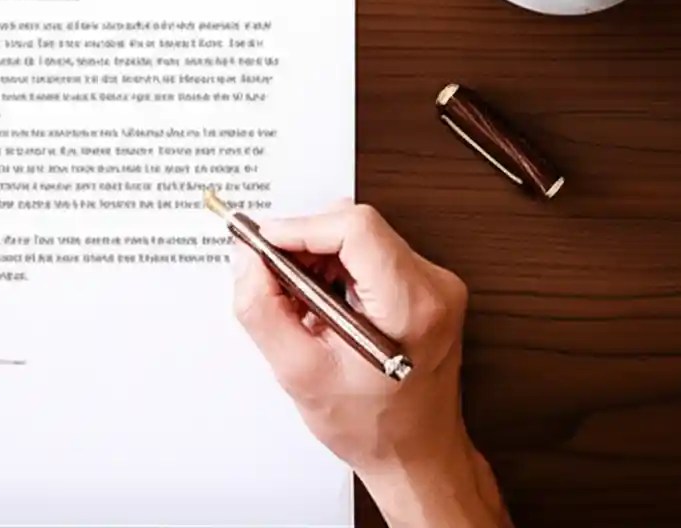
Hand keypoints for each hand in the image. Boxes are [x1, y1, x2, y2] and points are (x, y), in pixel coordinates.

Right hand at [232, 202, 510, 527]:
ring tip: (298, 304)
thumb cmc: (373, 426)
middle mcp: (433, 286)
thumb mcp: (299, 372)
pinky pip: (369, 253)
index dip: (299, 227)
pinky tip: (320, 306)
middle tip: (271, 279)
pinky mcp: (425, 287)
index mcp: (412, 306)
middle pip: (354, 226)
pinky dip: (334, 270)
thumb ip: (263, 309)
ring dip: (316, 259)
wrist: (415, 454)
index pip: (354, 228)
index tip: (263, 242)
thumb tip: (246, 260)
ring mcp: (433, 284)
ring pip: (358, 236)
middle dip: (302, 245)